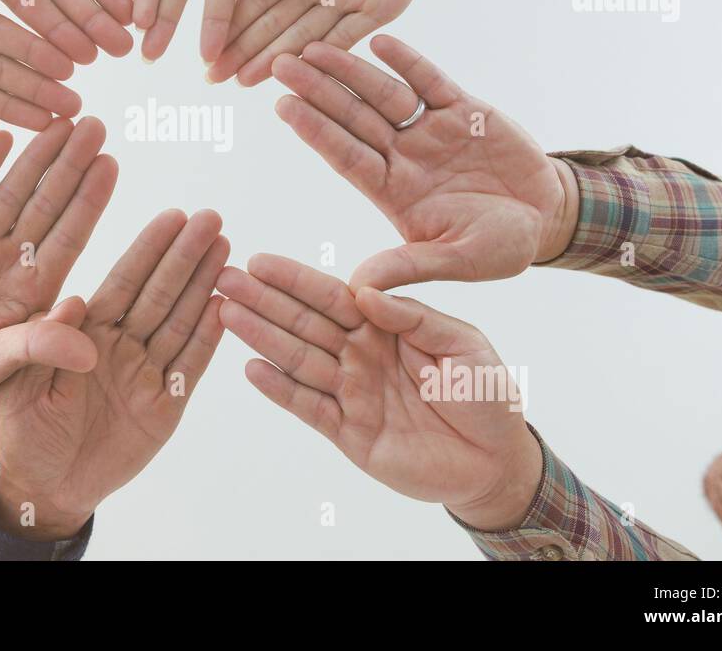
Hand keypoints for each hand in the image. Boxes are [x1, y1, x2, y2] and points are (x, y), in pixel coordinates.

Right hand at [0, 117, 116, 417]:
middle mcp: (14, 258)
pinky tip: (2, 138)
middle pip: (48, 204)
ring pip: (13, 192)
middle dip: (71, 166)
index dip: (90, 200)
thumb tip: (91, 353)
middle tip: (95, 126)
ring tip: (58, 122)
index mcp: (36, 286)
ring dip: (36, 158)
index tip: (110, 165)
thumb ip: (38, 347)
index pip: (70, 235)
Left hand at [0, 209, 228, 538]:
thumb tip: (73, 301)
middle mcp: (121, 345)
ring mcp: (146, 373)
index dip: (148, 250)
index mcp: (86, 333)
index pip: (123, 282)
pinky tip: (224, 308)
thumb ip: (43, 346)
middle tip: (211, 219)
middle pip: (159, 293)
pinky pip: (190, 368)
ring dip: (203, 286)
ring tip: (226, 250)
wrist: (45, 487)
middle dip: (185, 256)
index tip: (173, 217)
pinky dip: (208, 339)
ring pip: (181, 322)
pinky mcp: (165, 406)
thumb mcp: (18, 388)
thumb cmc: (24, 434)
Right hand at [207, 0, 462, 85]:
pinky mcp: (377, 12)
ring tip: (244, 81)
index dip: (233, 19)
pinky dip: (322, 55)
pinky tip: (296, 71)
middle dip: (244, 50)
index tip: (208, 40)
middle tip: (215, 76)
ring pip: (303, 37)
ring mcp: (345, 3)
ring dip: (275, 59)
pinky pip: (346, 37)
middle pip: (274, 24)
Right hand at [217, 255, 541, 529]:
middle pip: (303, 323)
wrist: (497, 462)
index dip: (295, 279)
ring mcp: (351, 394)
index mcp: (385, 326)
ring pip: (297, 359)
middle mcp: (359, 355)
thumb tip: (365, 292)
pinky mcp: (348, 433)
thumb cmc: (487, 394)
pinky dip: (279, 389)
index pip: (332, 297)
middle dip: (263, 301)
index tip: (259, 261)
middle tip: (224, 280)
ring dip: (260, 336)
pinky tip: (251, 369)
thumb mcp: (461, 343)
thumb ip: (413, 316)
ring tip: (224, 313)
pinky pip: (308, 407)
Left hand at [270, 35, 578, 288]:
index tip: (282, 107)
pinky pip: (429, 80)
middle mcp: (404, 157)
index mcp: (395, 192)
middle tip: (280, 64)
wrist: (547, 218)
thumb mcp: (458, 261)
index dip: (316, 131)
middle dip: (318, 91)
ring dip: (350, 71)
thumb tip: (358, 288)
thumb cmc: (500, 247)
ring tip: (315, 48)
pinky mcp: (463, 110)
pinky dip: (407, 61)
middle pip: (353, 119)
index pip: (347, 156)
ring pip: (383, 95)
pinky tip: (379, 43)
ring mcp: (430, 131)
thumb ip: (410, 266)